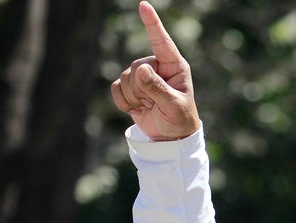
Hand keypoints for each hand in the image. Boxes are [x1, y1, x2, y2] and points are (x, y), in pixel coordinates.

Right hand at [111, 1, 200, 140]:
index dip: (152, 24)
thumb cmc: (179, 118)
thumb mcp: (173, 106)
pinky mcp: (130, 86)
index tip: (144, 6)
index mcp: (174, 66)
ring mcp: (142, 75)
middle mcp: (158, 66)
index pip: (162, 41)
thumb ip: (157, 88)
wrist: (170, 136)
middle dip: (142, 89)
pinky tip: (138, 109)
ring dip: (135, 97)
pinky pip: (116, 88)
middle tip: (155, 104)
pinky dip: (124, 102)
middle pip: (136, 66)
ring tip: (149, 106)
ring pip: (125, 77)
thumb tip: (140, 69)